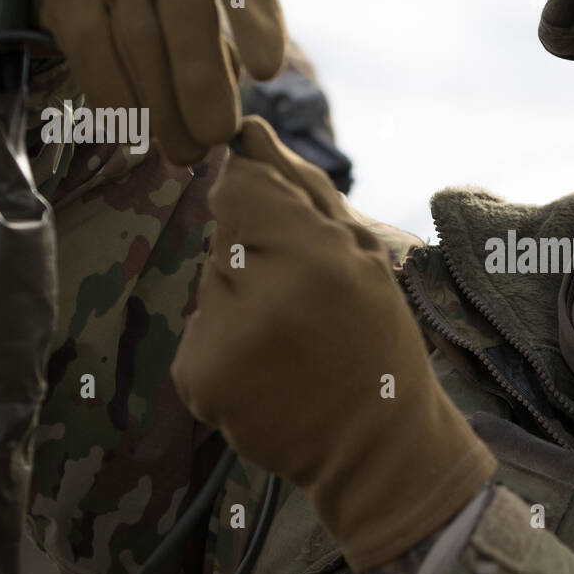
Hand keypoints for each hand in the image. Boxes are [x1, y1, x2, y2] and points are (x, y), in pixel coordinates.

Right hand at [32, 0, 286, 163]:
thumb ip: (237, 21)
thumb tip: (233, 97)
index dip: (255, 18)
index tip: (269, 73)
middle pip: (186, 10)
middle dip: (203, 83)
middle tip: (218, 136)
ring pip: (139, 41)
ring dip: (165, 107)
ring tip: (187, 151)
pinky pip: (95, 56)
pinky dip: (121, 100)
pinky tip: (140, 131)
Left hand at [171, 117, 495, 570]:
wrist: (375, 445)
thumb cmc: (377, 340)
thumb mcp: (364, 255)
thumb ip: (304, 188)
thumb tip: (248, 128)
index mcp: (315, 259)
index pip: (239, 187)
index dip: (265, 207)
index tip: (292, 243)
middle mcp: (262, 297)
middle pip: (221, 233)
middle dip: (255, 257)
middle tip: (302, 307)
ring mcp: (222, 342)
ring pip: (207, 282)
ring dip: (237, 300)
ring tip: (287, 341)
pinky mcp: (196, 378)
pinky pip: (195, 330)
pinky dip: (222, 344)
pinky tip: (264, 370)